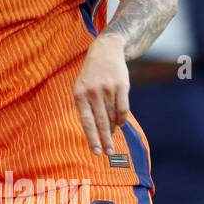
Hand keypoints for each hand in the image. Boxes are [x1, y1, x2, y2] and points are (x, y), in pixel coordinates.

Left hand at [73, 32, 129, 156]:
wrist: (105, 50)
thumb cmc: (91, 75)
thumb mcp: (81, 89)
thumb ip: (86, 109)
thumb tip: (96, 132)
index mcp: (80, 95)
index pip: (87, 122)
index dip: (92, 138)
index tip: (96, 152)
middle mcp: (93, 93)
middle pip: (101, 122)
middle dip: (105, 140)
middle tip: (109, 153)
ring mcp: (108, 89)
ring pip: (113, 116)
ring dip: (113, 128)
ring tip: (112, 136)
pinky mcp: (121, 86)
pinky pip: (123, 108)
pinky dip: (122, 119)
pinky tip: (120, 124)